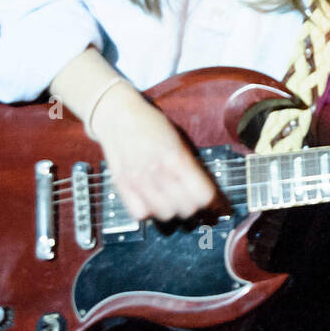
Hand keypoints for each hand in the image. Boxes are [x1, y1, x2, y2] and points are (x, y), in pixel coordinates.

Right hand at [90, 83, 220, 221]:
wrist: (117, 116)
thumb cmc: (149, 124)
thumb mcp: (178, 139)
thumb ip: (190, 164)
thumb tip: (206, 187)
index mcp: (175, 157)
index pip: (203, 194)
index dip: (211, 199)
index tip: (212, 198)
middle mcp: (157, 172)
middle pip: (187, 208)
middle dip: (193, 204)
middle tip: (190, 197)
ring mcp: (138, 181)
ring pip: (166, 214)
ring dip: (172, 209)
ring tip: (171, 198)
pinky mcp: (122, 186)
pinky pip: (141, 214)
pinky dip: (149, 211)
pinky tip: (152, 199)